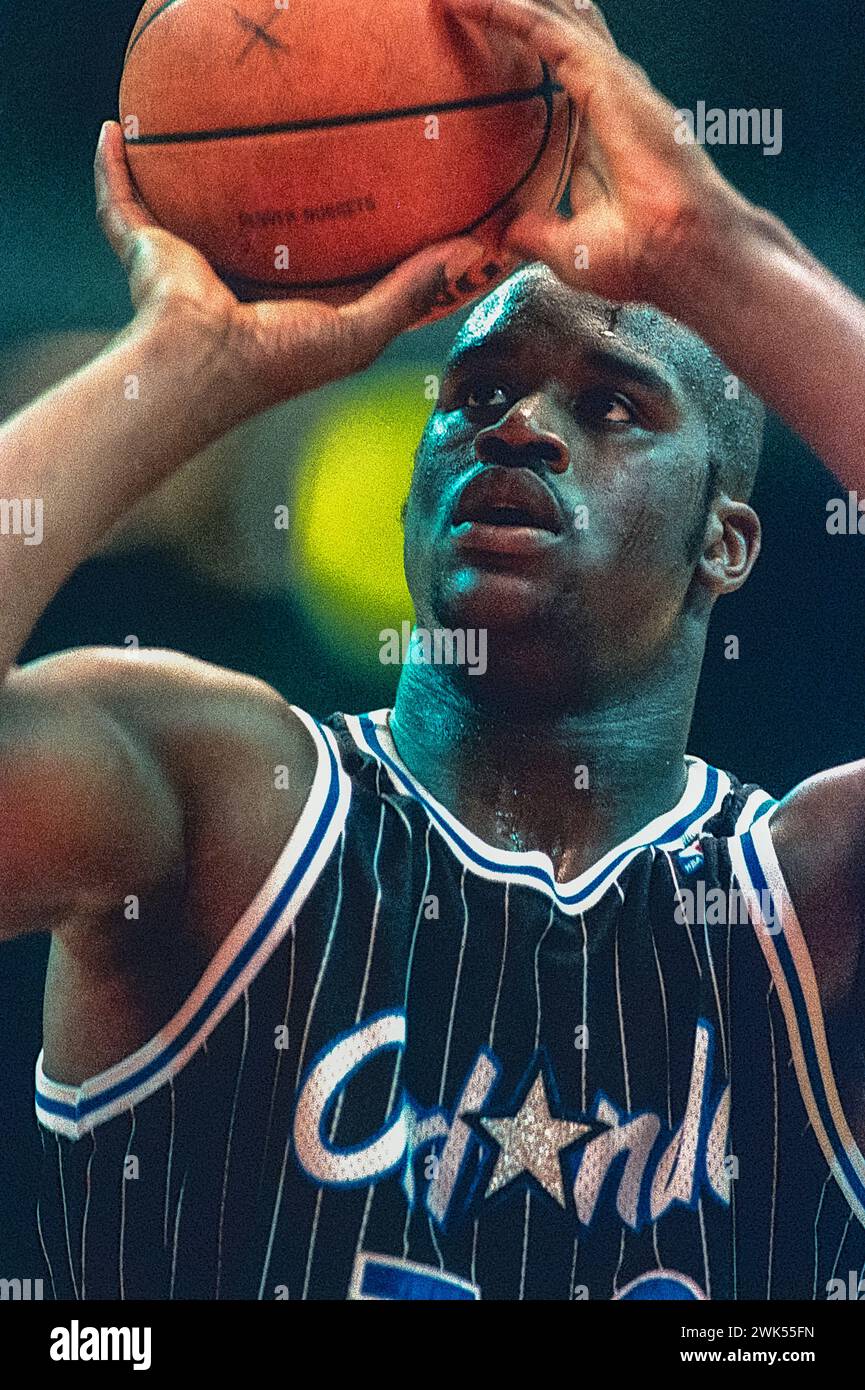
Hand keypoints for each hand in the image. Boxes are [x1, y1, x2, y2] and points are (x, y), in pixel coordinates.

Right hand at [95, 121, 485, 407]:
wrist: (204, 365)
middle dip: (268, 187)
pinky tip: (116, 129)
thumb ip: (411, 292)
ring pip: (187, 206)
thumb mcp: (361, 329)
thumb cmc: (280, 360)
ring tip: (202, 124)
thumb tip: (472, 251)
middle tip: (302, 139)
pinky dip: (113, 169)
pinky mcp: (146, 250)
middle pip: (253, 225)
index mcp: (286, 304)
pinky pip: (121, 200)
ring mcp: (187, 266)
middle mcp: (236, 281)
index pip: (318, 260)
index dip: (341, 228)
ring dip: (186, 171)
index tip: (377, 191)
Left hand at [441, 0, 743, 307]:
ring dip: (509, 3)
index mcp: (603, 130)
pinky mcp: (607, 82)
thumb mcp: (569, 250)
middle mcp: (610, 97)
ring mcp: (612, 84)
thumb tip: (503, 234)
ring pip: (555, 20)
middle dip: (518, 8)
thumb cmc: (643, 261)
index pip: (559, 74)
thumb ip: (536, 233)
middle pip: (559, 32)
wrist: (683, 259)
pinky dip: (511, 14)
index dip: (525, 50)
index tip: (480, 36)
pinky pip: (550, 35)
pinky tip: (476, 1)